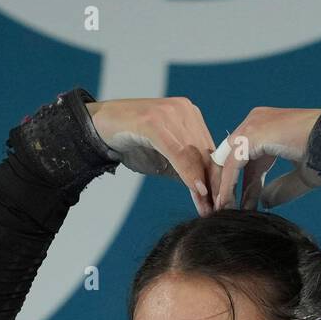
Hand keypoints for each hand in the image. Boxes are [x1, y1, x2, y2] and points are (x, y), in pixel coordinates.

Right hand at [84, 97, 220, 216]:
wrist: (98, 127)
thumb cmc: (132, 142)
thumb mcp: (163, 159)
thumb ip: (184, 170)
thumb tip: (206, 193)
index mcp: (190, 115)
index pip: (209, 150)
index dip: (217, 178)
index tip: (222, 202)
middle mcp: (184, 110)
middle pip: (205, 152)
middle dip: (212, 184)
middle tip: (218, 209)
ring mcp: (169, 112)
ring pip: (194, 153)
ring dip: (202, 183)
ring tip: (208, 206)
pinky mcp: (154, 121)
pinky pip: (177, 151)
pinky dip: (188, 172)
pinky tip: (197, 189)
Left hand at [212, 107, 320, 209]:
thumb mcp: (302, 176)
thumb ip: (281, 188)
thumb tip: (264, 202)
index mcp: (269, 127)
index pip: (247, 157)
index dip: (244, 184)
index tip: (245, 206)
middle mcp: (257, 121)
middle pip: (233, 157)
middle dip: (230, 185)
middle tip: (227, 211)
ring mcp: (253, 124)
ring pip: (229, 161)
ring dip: (226, 188)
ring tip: (224, 213)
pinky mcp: (251, 134)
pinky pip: (233, 164)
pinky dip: (229, 186)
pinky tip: (229, 205)